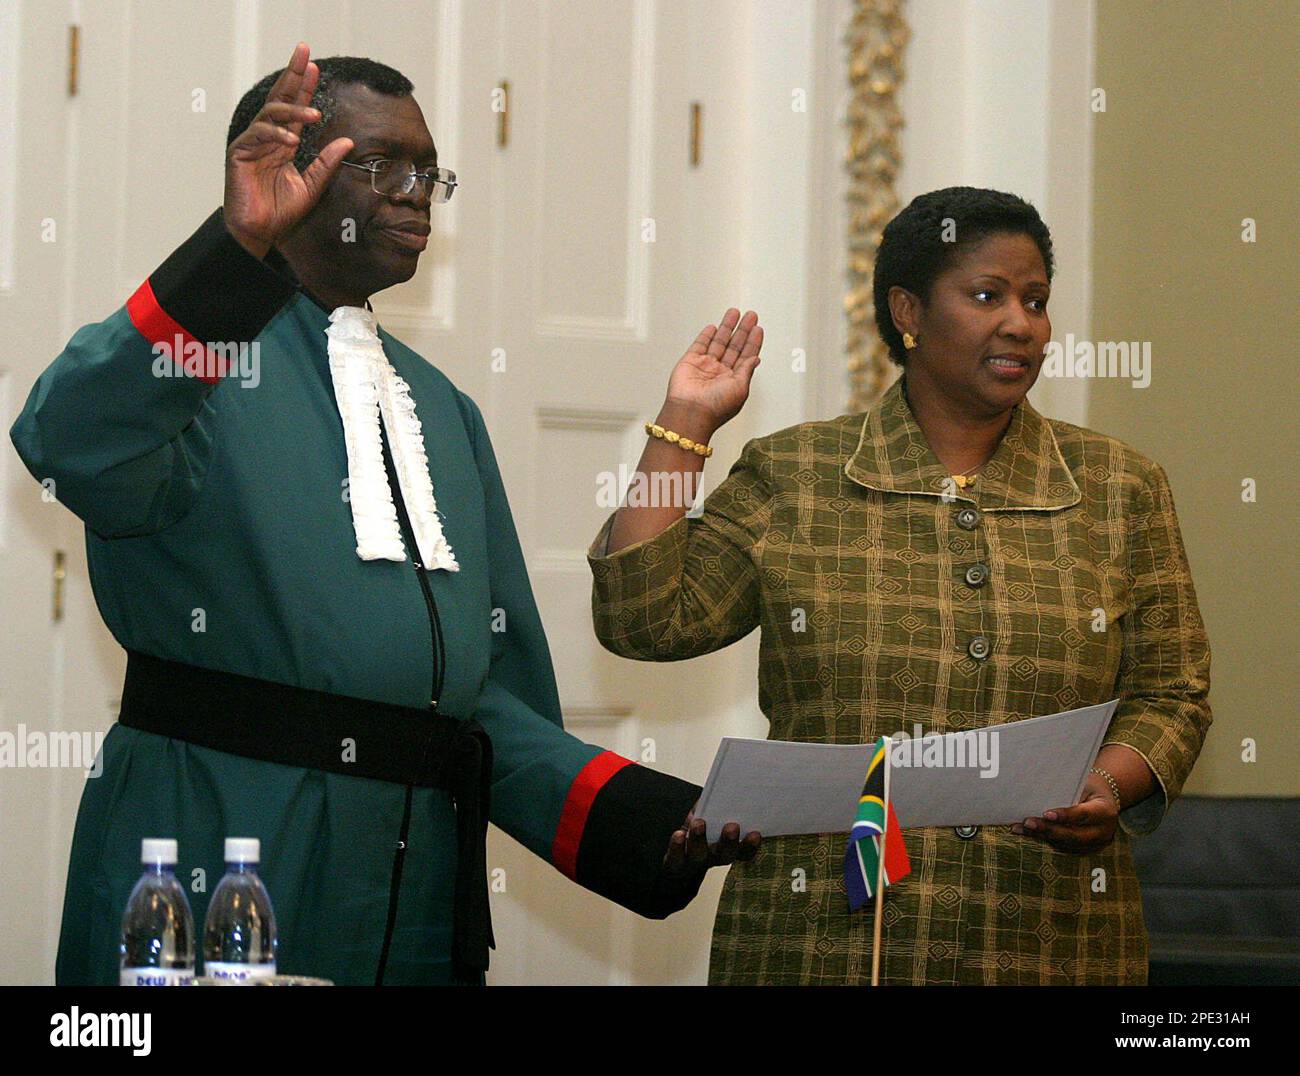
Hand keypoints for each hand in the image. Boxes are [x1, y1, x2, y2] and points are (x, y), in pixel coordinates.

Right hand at [223, 42, 354, 257]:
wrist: (259, 230)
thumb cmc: (280, 210)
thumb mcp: (312, 186)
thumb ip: (326, 163)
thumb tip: (347, 141)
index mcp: (284, 142)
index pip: (296, 107)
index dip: (304, 86)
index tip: (315, 65)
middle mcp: (269, 137)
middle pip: (280, 97)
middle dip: (293, 74)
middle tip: (304, 53)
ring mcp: (253, 142)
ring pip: (271, 113)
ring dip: (293, 110)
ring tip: (314, 114)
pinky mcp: (240, 152)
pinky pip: (258, 135)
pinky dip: (276, 135)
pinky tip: (291, 140)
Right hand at [662, 308, 762, 434]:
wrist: (690, 412)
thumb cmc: (716, 407)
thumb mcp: (740, 388)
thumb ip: (747, 370)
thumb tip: (756, 358)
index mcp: (734, 380)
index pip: (746, 357)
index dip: (753, 342)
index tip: (758, 329)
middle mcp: (720, 373)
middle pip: (734, 346)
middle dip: (743, 330)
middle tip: (751, 315)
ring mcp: (705, 367)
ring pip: (719, 342)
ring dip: (727, 327)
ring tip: (735, 312)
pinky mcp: (690, 362)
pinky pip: (700, 345)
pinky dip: (706, 335)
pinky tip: (714, 327)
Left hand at [663, 809, 760, 877]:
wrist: (676, 870)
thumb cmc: (697, 839)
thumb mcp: (708, 823)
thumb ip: (713, 808)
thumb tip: (718, 789)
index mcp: (727, 849)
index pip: (743, 851)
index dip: (750, 845)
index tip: (756, 833)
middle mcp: (713, 858)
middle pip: (725, 854)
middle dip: (730, 841)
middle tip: (733, 826)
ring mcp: (694, 862)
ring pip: (699, 854)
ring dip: (700, 839)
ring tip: (699, 823)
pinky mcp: (675, 863)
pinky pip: (676, 856)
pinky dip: (677, 845)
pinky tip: (679, 834)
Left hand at [1012, 774, 1119, 853]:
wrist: (1104, 800)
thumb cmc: (1089, 787)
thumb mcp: (1084, 784)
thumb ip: (1068, 792)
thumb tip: (1039, 794)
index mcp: (1105, 812)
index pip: (1084, 815)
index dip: (1065, 816)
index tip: (1046, 814)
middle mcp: (1102, 832)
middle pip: (1072, 835)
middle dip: (1048, 829)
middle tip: (1027, 822)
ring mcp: (1093, 844)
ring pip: (1063, 843)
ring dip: (1040, 836)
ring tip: (1018, 828)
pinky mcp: (1083, 849)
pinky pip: (1061, 846)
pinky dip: (1043, 838)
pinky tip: (1025, 832)